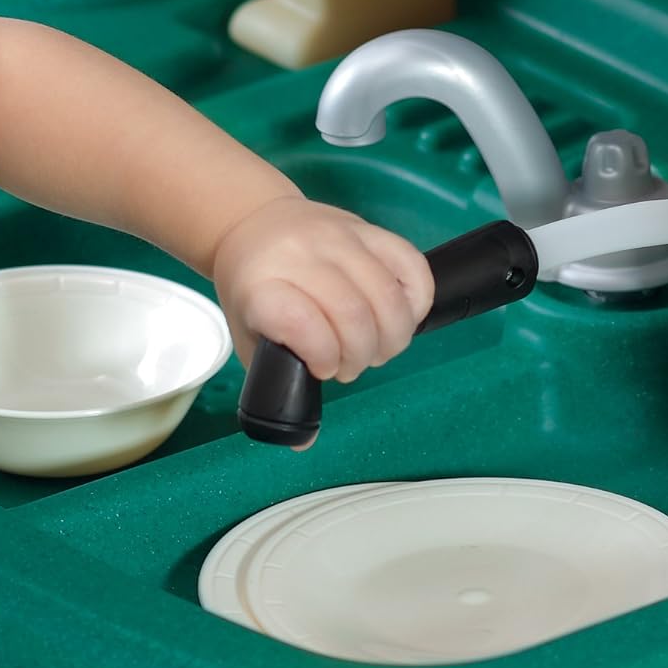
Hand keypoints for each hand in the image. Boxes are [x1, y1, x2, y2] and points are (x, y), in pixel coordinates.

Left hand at [211, 196, 433, 382]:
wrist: (252, 223)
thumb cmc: (254, 288)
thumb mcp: (251, 336)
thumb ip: (277, 386)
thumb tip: (302, 444)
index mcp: (261, 286)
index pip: (300, 321)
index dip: (322, 355)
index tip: (322, 369)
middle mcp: (299, 256)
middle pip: (352, 314)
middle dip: (360, 356)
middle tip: (350, 366)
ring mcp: (337, 238)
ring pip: (388, 295)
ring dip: (391, 338)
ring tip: (376, 348)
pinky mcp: (369, 229)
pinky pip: (412, 266)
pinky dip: (417, 302)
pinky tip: (401, 318)